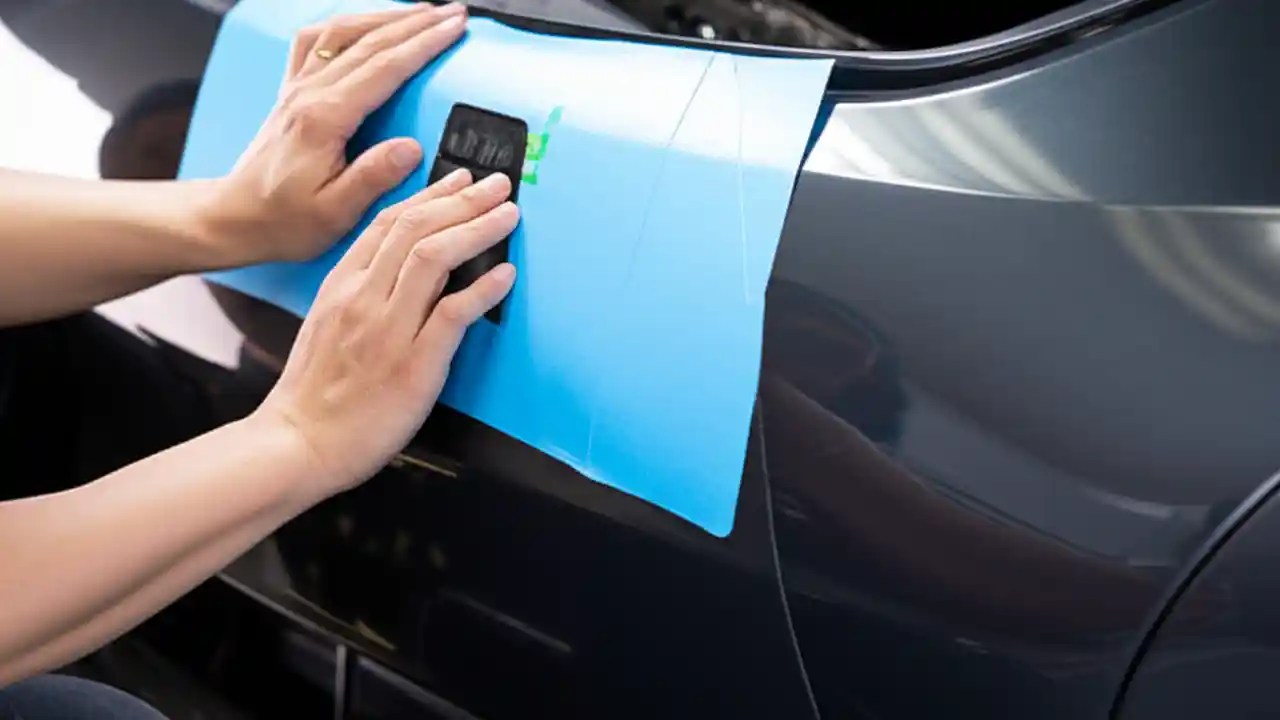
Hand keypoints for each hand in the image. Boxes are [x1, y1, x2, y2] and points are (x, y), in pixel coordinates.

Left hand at [204, 3, 468, 265]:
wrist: (237, 218)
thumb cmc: (283, 220)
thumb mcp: (335, 213)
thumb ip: (373, 178)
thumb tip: (411, 148)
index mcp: (324, 120)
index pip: (384, 68)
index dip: (423, 44)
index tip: (453, 29)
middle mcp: (308, 95)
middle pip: (369, 41)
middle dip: (417, 23)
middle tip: (453, 13)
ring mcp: (297, 89)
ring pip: (342, 33)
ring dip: (384, 17)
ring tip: (421, 13)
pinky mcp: (292, 93)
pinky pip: (316, 42)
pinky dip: (344, 25)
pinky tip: (363, 25)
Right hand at [253, 168, 518, 498]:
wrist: (299, 442)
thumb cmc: (316, 391)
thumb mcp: (327, 324)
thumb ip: (361, 293)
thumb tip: (407, 270)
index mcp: (342, 285)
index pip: (388, 223)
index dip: (430, 196)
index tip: (460, 180)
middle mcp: (363, 297)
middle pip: (416, 229)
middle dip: (463, 200)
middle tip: (499, 184)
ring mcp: (388, 329)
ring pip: (434, 258)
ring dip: (477, 229)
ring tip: (508, 214)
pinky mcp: (412, 364)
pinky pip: (452, 314)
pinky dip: (483, 289)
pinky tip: (505, 274)